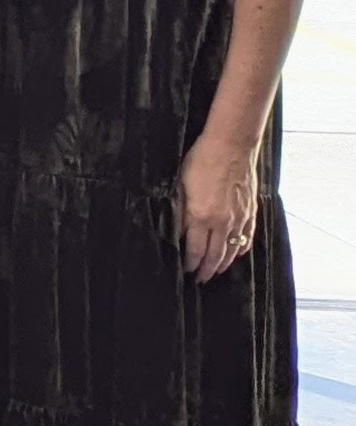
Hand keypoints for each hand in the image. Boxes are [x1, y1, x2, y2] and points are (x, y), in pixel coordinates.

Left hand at [180, 136, 263, 282]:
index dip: (189, 263)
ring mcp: (238, 218)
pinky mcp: (250, 212)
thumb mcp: (179, 185)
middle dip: (205, 270)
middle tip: (199, 279)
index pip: (194, 250)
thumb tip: (175, 232)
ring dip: (222, 264)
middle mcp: (221, 222)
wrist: (230, 146)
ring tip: (214, 272)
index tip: (185, 271)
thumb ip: (178, 211)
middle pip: (214, 256)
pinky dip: (240, 251)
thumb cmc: (201, 161)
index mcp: (199, 216)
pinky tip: (235, 255)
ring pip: (231, 251)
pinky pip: (246, 238)